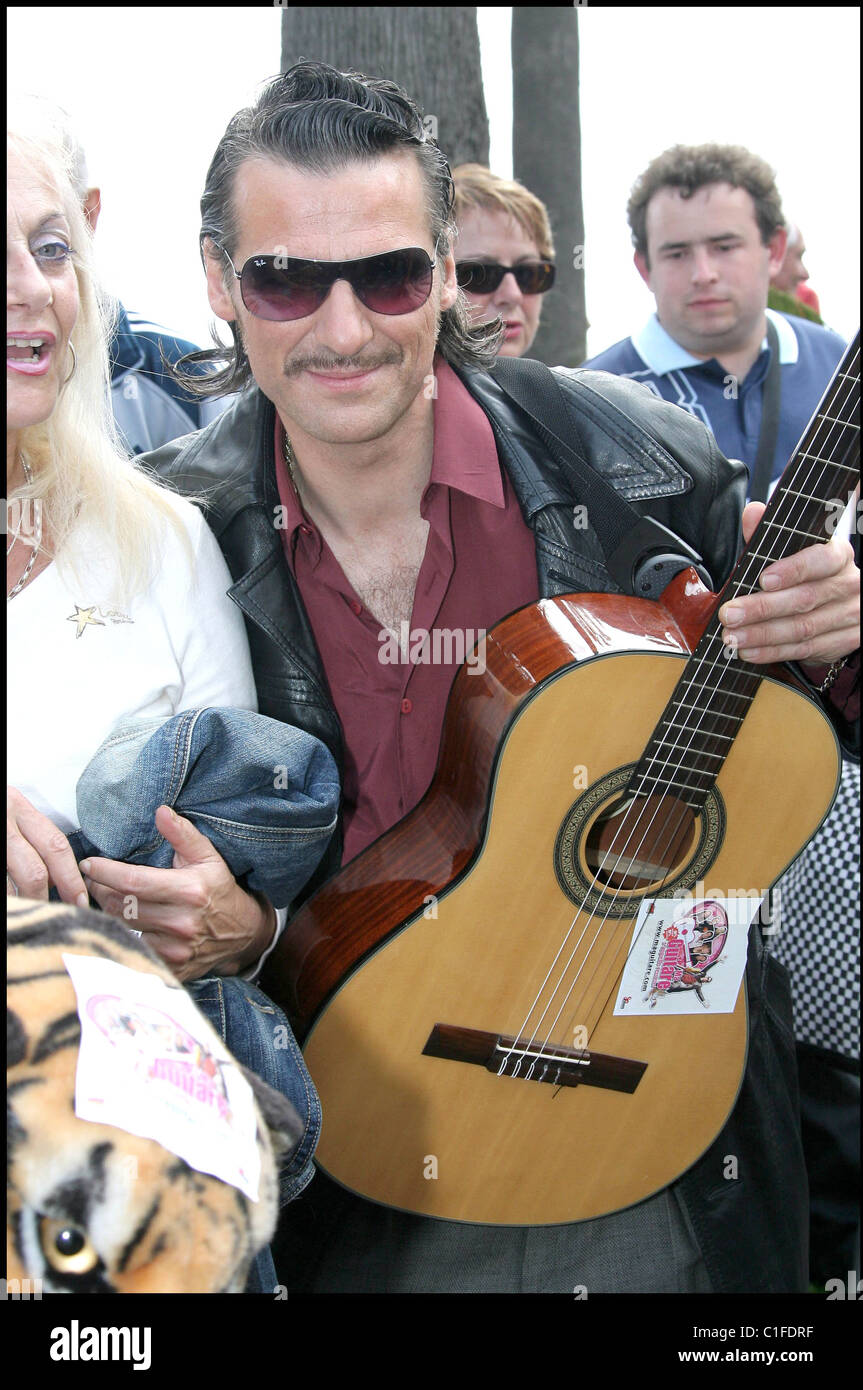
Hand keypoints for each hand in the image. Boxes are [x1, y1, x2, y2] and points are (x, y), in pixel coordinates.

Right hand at [7, 786, 88, 905]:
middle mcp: (3, 820)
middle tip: (52, 915)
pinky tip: (11, 909)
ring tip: (24, 913)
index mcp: (18, 807)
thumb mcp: (9, 812)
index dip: (71, 878)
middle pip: (35, 872)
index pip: (56, 846)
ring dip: (21, 903)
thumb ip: (32, 838)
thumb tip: (56, 880)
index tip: (80, 901)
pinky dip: (7, 902)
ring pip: (9, 887)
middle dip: (45, 900)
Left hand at [80, 805, 276, 981]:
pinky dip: (122, 935)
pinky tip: (119, 923)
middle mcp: (181, 922)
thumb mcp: (208, 857)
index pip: (132, 882)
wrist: (243, 933)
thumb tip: (160, 811)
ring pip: (123, 928)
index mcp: (188, 891)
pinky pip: (134, 949)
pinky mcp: (171, 968)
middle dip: (100, 890)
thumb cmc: (220, 890)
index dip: (105, 872)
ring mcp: (175, 949)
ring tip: (105, 897)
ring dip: (108, 911)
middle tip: (93, 880)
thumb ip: (183, 834)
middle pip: (121, 906)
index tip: (89, 864)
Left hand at [719, 502, 859, 666]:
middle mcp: (849, 585)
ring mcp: (850, 615)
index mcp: (838, 556)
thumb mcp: (789, 553)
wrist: (839, 606)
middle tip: (729, 614)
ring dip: (762, 634)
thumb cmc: (808, 576)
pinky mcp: (846, 641)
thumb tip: (753, 512)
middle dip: (762, 608)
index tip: (763, 578)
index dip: (793, 570)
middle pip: (805, 599)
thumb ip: (769, 535)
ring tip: (732, 636)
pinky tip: (750, 650)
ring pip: (803, 628)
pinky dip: (773, 651)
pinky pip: (806, 649)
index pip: (821, 560)